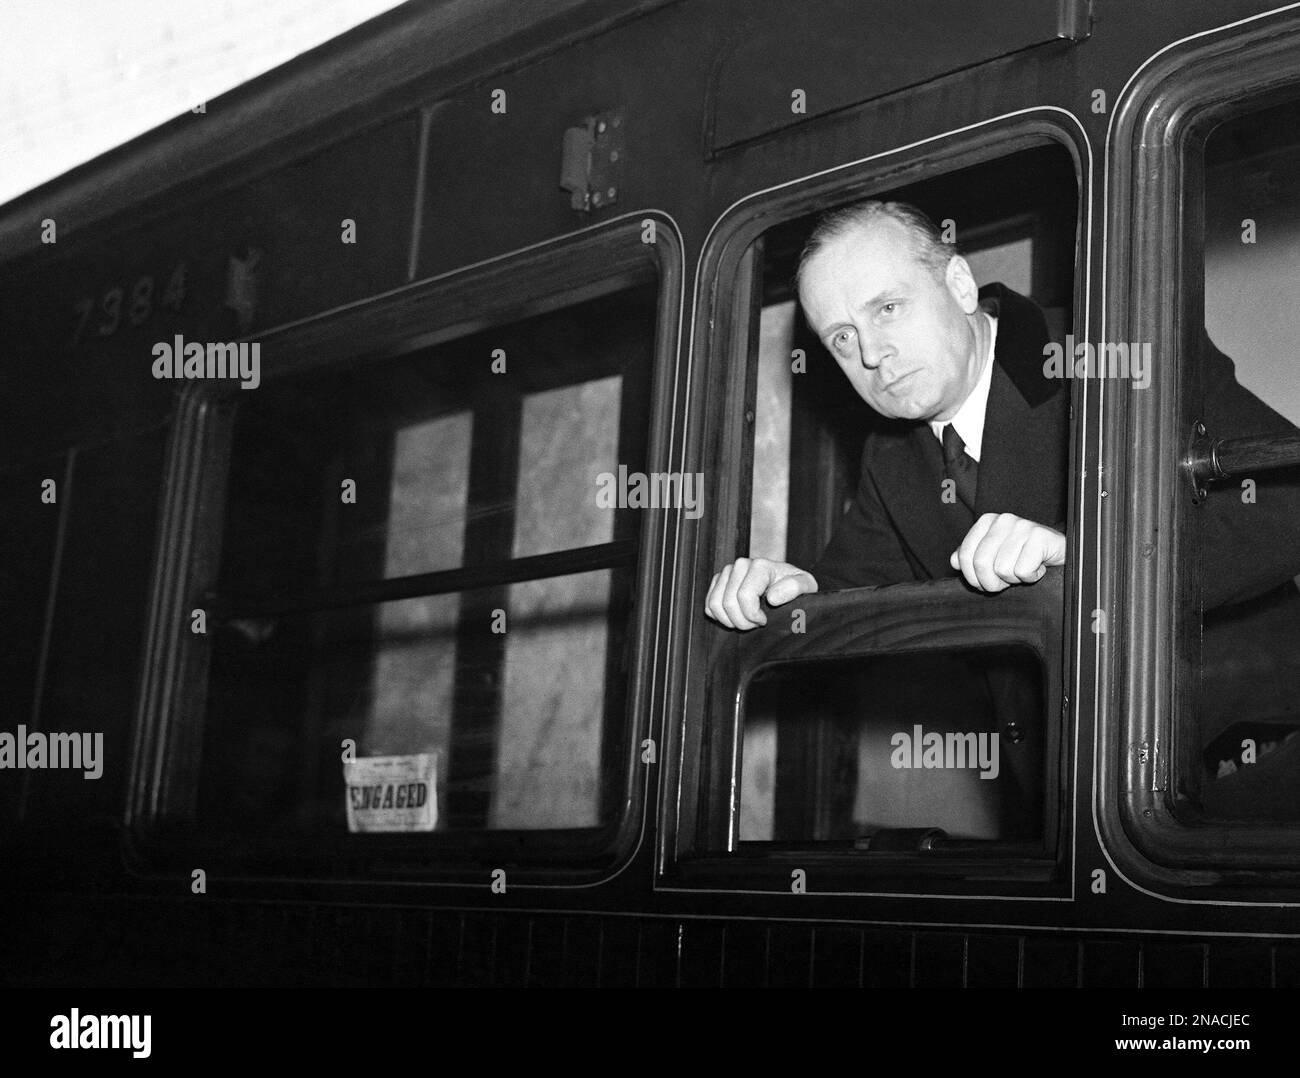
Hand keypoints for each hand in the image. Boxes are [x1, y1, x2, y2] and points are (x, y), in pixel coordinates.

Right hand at [705, 557, 818, 628]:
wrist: (786, 582)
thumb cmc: (796, 585)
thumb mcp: (806, 585)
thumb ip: (794, 588)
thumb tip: (772, 598)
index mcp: (760, 565)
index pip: (744, 596)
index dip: (752, 616)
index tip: (765, 621)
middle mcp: (741, 565)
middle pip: (728, 603)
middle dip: (742, 621)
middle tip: (756, 624)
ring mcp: (727, 572)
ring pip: (715, 605)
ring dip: (730, 621)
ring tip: (747, 621)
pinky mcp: (718, 581)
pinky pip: (709, 605)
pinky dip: (720, 617)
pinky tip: (737, 617)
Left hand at [949, 513, 1065, 592]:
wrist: (1059, 554)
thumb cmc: (1025, 556)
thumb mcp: (994, 556)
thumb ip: (971, 556)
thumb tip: (954, 561)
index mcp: (987, 521)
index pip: (963, 556)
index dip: (973, 577)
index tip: (985, 581)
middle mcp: (1003, 519)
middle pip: (980, 564)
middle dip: (992, 582)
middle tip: (1006, 580)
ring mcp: (1023, 526)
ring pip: (1002, 569)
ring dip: (1014, 578)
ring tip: (1024, 569)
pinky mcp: (1041, 537)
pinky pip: (1023, 570)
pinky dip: (1031, 576)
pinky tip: (1038, 567)